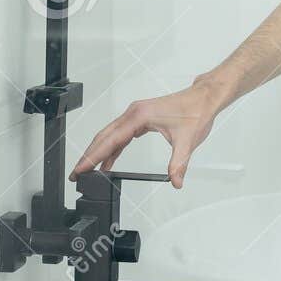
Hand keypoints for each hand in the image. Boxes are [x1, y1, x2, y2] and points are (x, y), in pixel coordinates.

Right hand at [69, 80, 226, 188]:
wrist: (204, 98)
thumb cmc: (196, 112)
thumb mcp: (187, 141)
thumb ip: (178, 164)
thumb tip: (175, 182)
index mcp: (139, 116)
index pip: (110, 139)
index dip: (93, 156)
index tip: (80, 169)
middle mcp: (134, 113)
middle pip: (104, 136)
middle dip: (89, 156)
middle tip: (76, 174)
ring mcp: (136, 115)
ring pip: (110, 135)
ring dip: (99, 152)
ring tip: (88, 170)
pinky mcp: (141, 119)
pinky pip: (121, 135)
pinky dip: (113, 149)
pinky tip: (109, 162)